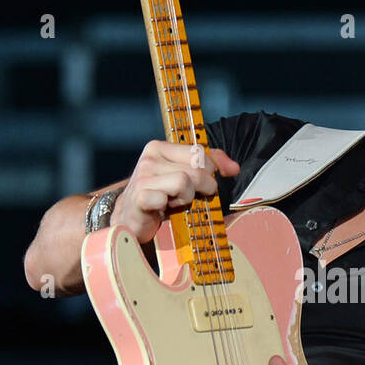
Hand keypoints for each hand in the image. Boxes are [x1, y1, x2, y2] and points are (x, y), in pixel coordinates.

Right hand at [110, 140, 239, 243]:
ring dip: (186, 198)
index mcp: (159, 147)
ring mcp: (143, 177)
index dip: (210, 171)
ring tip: (174, 202)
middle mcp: (150, 158)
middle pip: (195, 169)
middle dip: (200, 187)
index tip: (204, 184)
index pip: (199, 152)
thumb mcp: (184, 175)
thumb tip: (234, 167)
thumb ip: (209, 165)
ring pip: (184, 182)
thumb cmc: (161, 195)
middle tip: (188, 196)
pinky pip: (167, 199)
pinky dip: (171, 208)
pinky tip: (163, 209)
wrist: (130, 216)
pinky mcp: (140, 196)